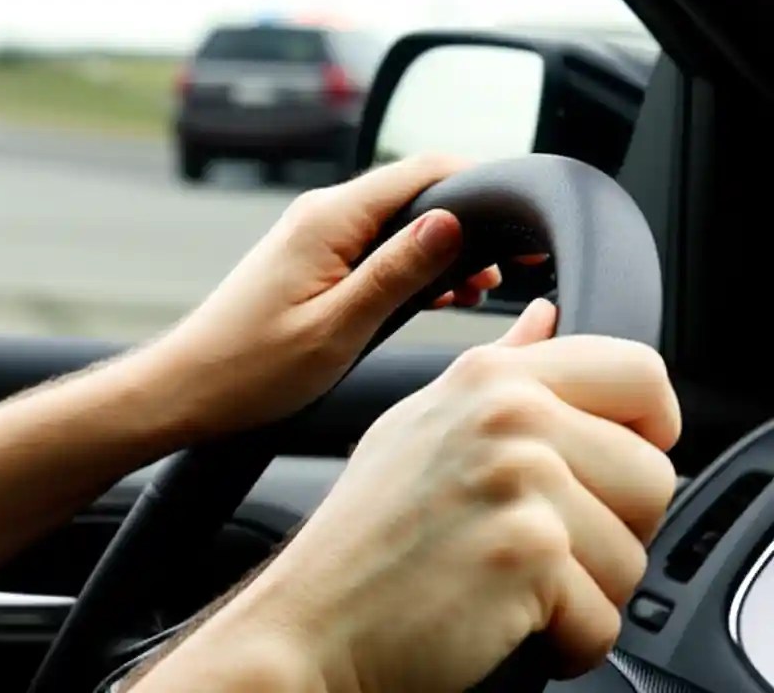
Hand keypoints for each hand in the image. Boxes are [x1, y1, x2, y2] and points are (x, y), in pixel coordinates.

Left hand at [147, 154, 503, 437]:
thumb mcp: (337, 327)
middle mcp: (322, 215)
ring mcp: (314, 236)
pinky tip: (435, 298)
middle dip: (467, 226)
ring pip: (397, 223)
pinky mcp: (310, 261)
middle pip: (415, 193)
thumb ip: (397, 273)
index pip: (423, 171)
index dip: (480, 190)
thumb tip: (451, 223)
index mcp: (330, 219)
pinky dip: (410, 266)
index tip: (517, 227)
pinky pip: (374, 247)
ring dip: (440, 252)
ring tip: (476, 293)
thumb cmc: (251, 369)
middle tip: (505, 275)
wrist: (186, 389)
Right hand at [228, 300, 680, 691]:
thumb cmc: (361, 538)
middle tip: (531, 551)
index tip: (610, 477)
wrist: (310, 623)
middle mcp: (508, 414)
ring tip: (505, 589)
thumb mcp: (422, 426)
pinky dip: (562, 646)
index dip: (647, 435)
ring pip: (634, 558)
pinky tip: (500, 624)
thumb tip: (548, 318)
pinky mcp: (527, 552)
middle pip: (653, 477)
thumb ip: (499, 368)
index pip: (641, 374)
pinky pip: (603, 623)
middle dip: (610, 535)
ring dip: (582, 597)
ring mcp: (519, 479)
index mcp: (491, 377)